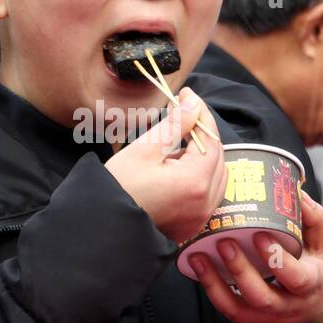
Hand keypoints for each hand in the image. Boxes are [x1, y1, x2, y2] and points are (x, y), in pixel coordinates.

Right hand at [104, 87, 226, 244]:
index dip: (201, 114)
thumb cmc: (118, 186)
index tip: (188, 96)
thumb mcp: (144, 149)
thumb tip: (194, 104)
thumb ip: (175, 125)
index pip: (211, 139)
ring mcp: (201, 217)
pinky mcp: (194, 226)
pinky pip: (209, 195)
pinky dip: (201, 177)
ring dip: (204, 156)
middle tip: (182, 116)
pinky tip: (177, 170)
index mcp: (195, 181)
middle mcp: (205, 202)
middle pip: (218, 157)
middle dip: (203, 134)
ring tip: (176, 146)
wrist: (105, 225)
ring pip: (217, 176)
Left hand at [191, 191, 322, 322]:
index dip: (277, 258)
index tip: (259, 234)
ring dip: (214, 282)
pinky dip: (210, 289)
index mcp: (311, 285)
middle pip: (261, 297)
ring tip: (198, 256)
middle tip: (223, 241)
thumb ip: (315, 220)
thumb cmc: (315, 271)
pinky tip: (198, 267)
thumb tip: (297, 193)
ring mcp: (267, 320)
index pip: (296, 278)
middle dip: (240, 270)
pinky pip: (226, 310)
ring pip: (237, 308)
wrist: (312, 314)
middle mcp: (288, 307)